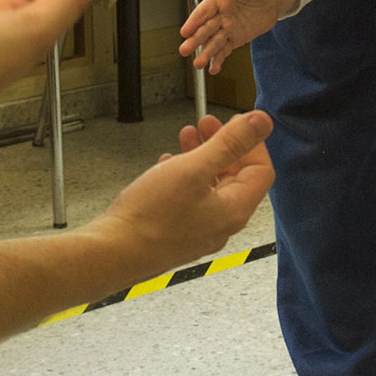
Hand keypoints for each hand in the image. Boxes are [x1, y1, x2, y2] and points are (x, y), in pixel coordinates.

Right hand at [90, 112, 275, 277]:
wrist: (114, 253)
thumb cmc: (151, 216)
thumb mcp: (193, 168)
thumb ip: (230, 143)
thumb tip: (262, 122)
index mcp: (234, 210)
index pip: (261, 171)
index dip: (252, 143)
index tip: (236, 122)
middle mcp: (221, 225)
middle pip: (235, 178)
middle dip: (223, 146)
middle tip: (207, 123)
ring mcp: (198, 231)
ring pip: (210, 187)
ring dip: (202, 157)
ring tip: (186, 136)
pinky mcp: (177, 233)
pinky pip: (191, 199)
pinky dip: (185, 175)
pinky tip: (168, 163)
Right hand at [179, 0, 291, 72]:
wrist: (274, 0)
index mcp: (218, 0)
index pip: (203, 11)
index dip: (193, 21)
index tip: (185, 31)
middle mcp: (219, 16)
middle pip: (205, 30)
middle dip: (195, 40)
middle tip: (184, 50)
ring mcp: (226, 29)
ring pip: (213, 43)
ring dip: (205, 53)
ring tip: (198, 64)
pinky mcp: (235, 39)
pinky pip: (225, 50)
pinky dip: (218, 60)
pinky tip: (212, 69)